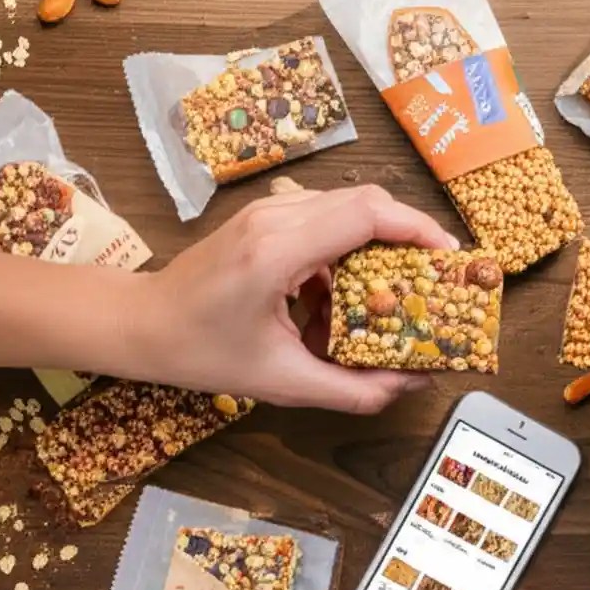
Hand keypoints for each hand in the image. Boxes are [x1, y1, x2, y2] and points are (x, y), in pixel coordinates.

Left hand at [119, 185, 458, 412]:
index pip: (367, 213)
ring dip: (378, 244)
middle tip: (435, 279)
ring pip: (348, 207)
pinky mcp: (265, 218)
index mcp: (278, 250)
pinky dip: (348, 251)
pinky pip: (325, 219)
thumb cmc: (200, 352)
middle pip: (367, 201)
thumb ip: (353, 388)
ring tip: (392, 292)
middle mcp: (275, 218)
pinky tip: (343, 295)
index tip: (449, 259)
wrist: (140, 324)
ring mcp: (268, 212)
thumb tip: (411, 384)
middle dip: (409, 237)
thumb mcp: (282, 380)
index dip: (418, 229)